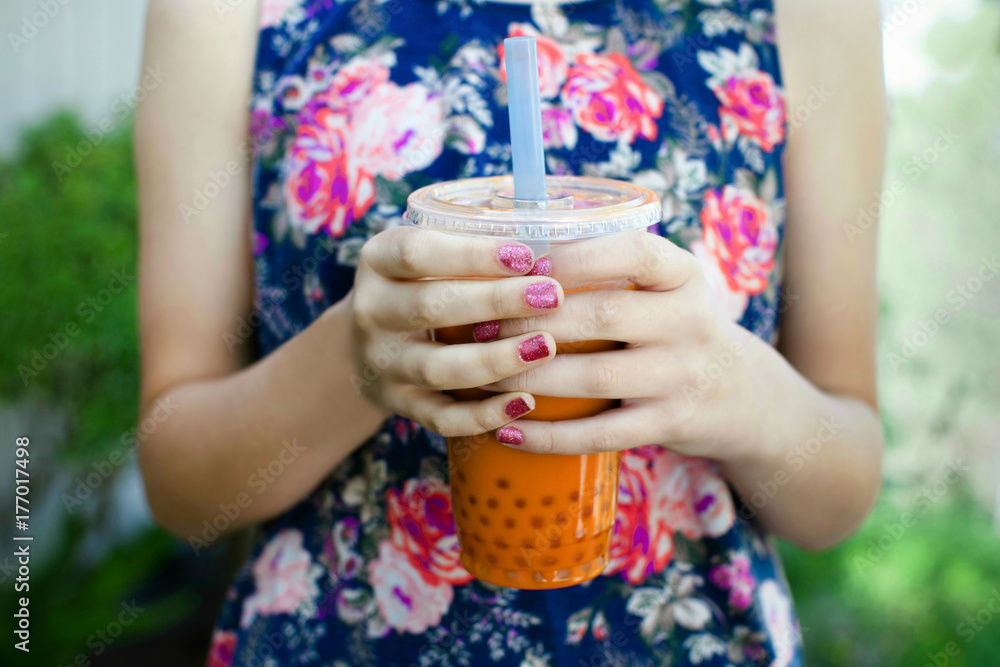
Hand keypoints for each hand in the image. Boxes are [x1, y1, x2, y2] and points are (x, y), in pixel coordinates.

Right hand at [350, 226, 562, 436]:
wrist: (365, 342)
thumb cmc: (420, 283)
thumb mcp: (428, 254)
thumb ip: (473, 246)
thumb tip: (553, 246)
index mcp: (377, 261)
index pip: (417, 252)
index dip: (470, 254)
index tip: (524, 255)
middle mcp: (373, 312)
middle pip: (429, 307)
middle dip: (495, 302)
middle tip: (550, 296)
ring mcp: (384, 363)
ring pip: (437, 368)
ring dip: (494, 359)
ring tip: (545, 347)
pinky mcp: (400, 404)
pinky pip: (441, 418)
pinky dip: (483, 416)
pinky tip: (525, 403)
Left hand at [480, 230, 758, 459]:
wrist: (739, 393)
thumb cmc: (672, 327)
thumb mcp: (663, 287)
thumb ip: (608, 270)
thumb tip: (508, 254)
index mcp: (683, 275)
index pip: (635, 252)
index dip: (575, 258)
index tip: (522, 265)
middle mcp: (690, 321)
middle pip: (604, 315)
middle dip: (533, 320)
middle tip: (480, 325)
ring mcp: (682, 377)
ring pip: (596, 376)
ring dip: (529, 376)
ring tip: (480, 373)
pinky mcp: (669, 424)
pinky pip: (602, 434)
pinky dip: (550, 435)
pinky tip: (507, 430)